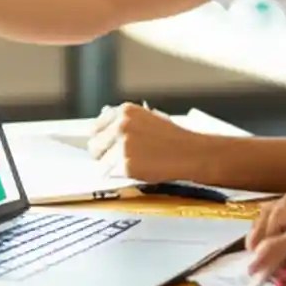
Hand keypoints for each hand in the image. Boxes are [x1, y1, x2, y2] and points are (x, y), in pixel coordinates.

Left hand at [88, 103, 208, 181]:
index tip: (104, 145)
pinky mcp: (126, 165)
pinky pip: (114, 174)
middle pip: (94, 145)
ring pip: (102, 162)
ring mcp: (123, 146)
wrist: (191, 152)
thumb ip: (124, 122)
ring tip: (136, 162)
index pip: (95, 127)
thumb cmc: (173, 137)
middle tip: (118, 158)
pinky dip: (124, 174)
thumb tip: (102, 132)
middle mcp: (121, 126)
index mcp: (125, 111)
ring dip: (113, 166)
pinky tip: (141, 168)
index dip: (101, 139)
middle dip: (103, 153)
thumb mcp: (148, 118)